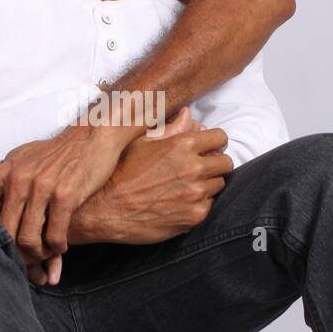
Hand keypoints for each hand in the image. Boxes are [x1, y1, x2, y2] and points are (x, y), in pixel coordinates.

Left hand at [0, 122, 128, 264]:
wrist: (91, 136)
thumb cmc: (50, 153)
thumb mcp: (14, 159)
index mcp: (3, 174)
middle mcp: (19, 181)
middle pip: (5, 234)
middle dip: (13, 254)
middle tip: (22, 263)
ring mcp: (43, 188)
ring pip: (29, 239)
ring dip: (36, 255)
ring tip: (42, 255)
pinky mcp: (66, 196)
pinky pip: (55, 236)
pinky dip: (57, 249)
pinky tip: (60, 248)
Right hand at [71, 123, 232, 244]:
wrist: (107, 210)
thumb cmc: (121, 173)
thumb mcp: (141, 143)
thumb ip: (170, 128)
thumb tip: (189, 115)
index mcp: (183, 144)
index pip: (220, 137)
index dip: (214, 142)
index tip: (208, 148)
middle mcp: (194, 168)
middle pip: (225, 163)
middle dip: (214, 164)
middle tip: (198, 169)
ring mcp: (196, 194)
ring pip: (218, 185)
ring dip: (207, 184)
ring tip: (186, 187)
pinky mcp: (195, 216)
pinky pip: (209, 205)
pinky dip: (199, 203)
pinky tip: (180, 202)